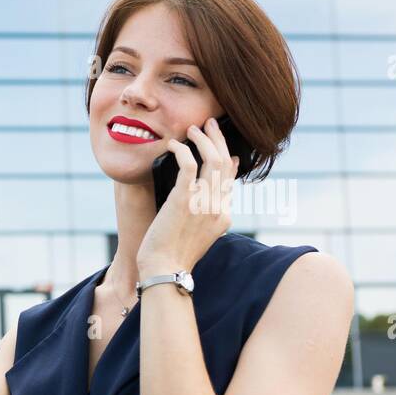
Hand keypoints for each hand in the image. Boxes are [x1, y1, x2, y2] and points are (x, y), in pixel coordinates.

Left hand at [135, 115, 239, 276]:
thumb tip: (204, 200)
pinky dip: (183, 150)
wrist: (165, 270)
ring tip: (193, 128)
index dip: (228, 160)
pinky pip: (189, 164)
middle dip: (218, 139)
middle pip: (226, 163)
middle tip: (209, 124)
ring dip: (203, 139)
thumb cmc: (172, 257)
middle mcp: (218, 207)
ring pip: (213, 159)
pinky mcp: (184, 199)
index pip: (230, 181)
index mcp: (223, 217)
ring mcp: (203, 202)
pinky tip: (174, 145)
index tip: (225, 149)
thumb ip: (205, 218)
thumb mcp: (197, 237)